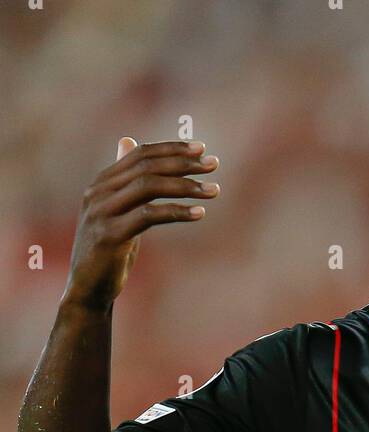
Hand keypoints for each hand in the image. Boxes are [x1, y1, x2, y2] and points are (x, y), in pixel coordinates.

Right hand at [62, 137, 219, 313]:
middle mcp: (99, 192)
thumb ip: (126, 181)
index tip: (201, 149)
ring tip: (213, 191)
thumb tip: (127, 141)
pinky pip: (149, 215)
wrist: (89, 288)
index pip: (140, 154)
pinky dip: (176, 212)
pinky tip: (199, 213)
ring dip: (185, 186)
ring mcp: (102, 212)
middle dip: (183, 163)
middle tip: (214, 165)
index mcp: (103, 182)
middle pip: (147, 166)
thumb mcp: (117, 210)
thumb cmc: (109, 250)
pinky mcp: (110, 235)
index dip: (171, 149)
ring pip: (148, 186)